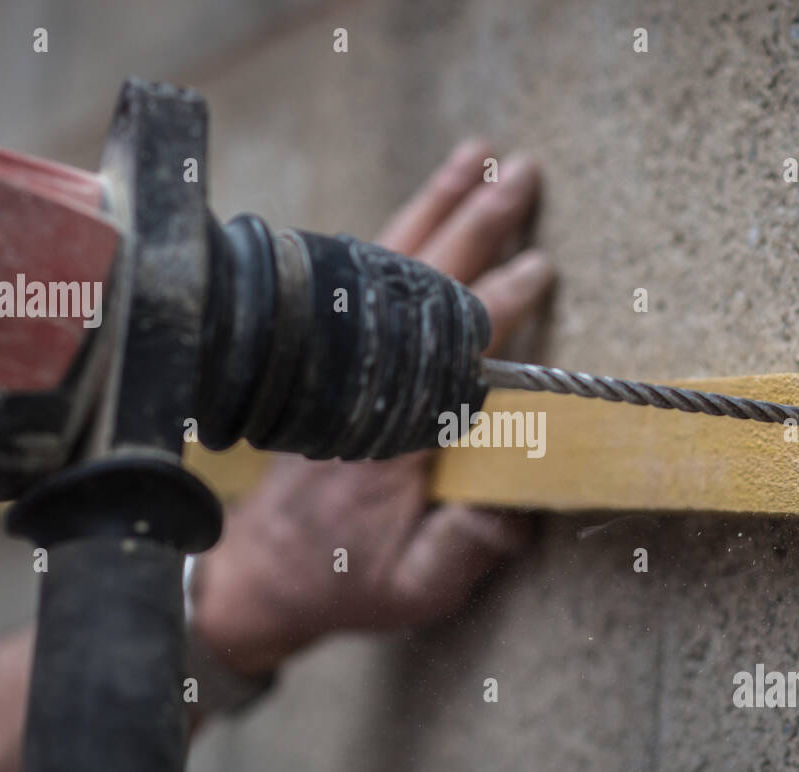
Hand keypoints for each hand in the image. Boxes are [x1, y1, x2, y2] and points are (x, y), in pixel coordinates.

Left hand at [193, 140, 553, 674]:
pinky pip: (362, 281)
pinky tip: (426, 208)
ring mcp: (340, 367)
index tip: (540, 269)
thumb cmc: (343, 579)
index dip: (500, 306)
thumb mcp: (415, 587)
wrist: (259, 574)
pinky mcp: (329, 364)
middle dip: (477, 226)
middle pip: (424, 285)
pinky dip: (399, 234)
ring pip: (388, 266)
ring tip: (477, 156)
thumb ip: (469, 548)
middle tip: (522, 173)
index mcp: (392, 434)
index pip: (454, 351)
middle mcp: (363, 385)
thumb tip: (524, 498)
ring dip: (437, 207)